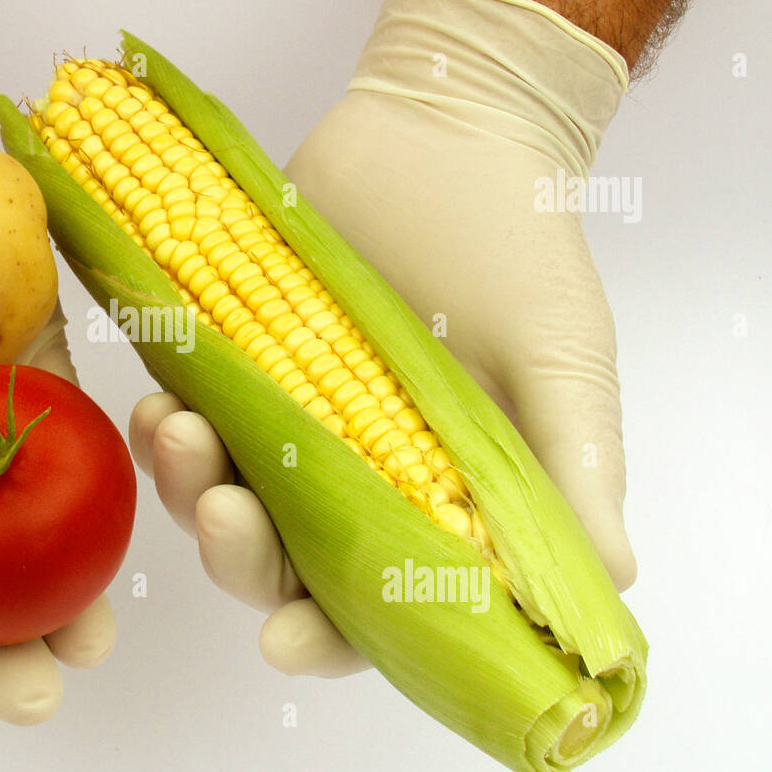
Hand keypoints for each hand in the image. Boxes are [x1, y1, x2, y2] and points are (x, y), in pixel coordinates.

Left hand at [132, 0, 636, 678]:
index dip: (329, 638)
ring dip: (188, 486)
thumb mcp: (560, 362)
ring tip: (178, 433)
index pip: (374, 605)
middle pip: (277, 562)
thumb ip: (573, 470)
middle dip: (239, 555)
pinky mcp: (236, 359)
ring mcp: (286, 418)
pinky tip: (157, 399)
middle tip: (223, 512)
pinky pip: (187, 413)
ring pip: (219, 493)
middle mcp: (350, 476)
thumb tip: (614, 586)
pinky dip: (165, 422)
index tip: (283, 642)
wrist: (448, 130)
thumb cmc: (518, 250)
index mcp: (428, 503)